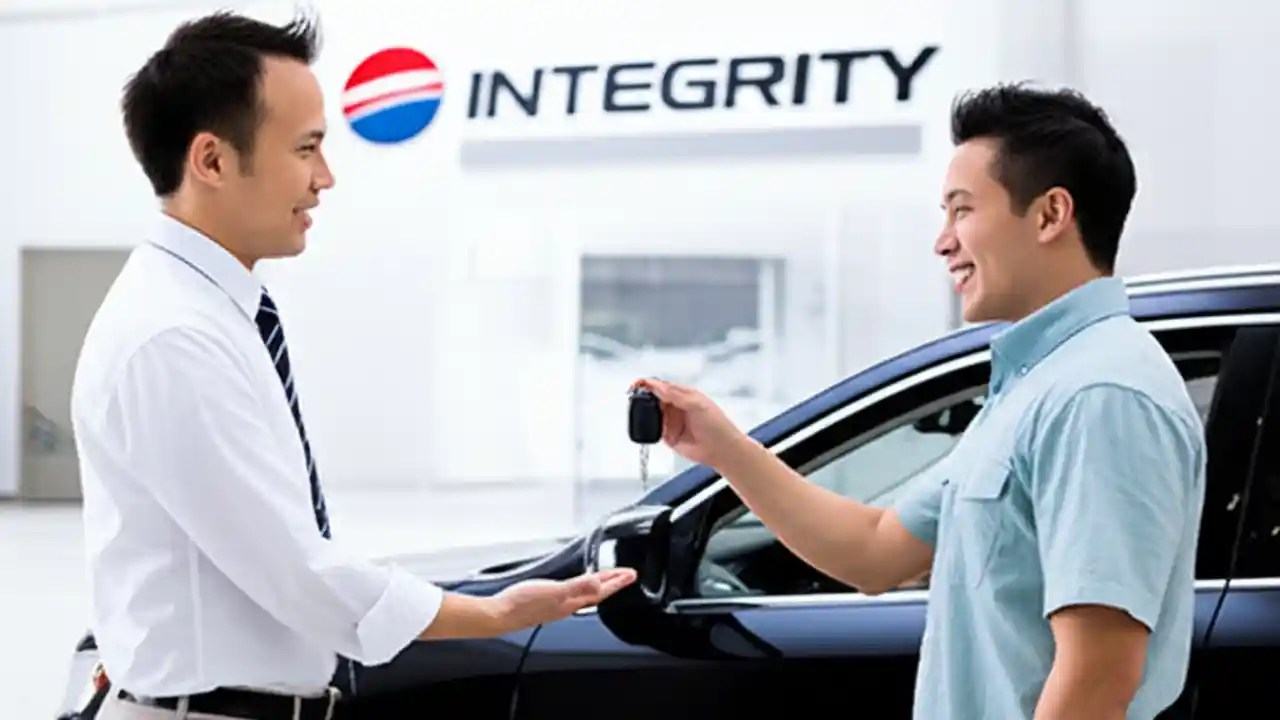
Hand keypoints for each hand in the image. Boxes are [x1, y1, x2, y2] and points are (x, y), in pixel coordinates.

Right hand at [491, 568, 636, 631]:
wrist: (500, 616)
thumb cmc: (522, 604)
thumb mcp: (554, 591)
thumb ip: (577, 587)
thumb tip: (599, 583)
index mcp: (571, 602)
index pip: (601, 591)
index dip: (617, 582)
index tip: (631, 574)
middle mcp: (567, 605)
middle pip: (597, 594)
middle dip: (613, 583)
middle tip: (627, 575)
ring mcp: (556, 605)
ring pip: (585, 595)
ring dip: (598, 586)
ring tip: (607, 579)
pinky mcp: (546, 603)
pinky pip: (571, 595)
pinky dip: (580, 588)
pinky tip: (574, 585)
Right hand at [632, 378, 756, 469]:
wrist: (721, 450)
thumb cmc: (716, 425)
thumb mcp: (696, 404)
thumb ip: (675, 395)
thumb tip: (657, 385)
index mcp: (684, 394)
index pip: (663, 386)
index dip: (650, 384)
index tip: (638, 384)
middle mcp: (676, 407)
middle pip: (654, 398)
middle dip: (644, 397)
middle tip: (635, 397)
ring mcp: (672, 421)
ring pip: (652, 413)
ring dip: (645, 412)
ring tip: (639, 411)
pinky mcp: (668, 436)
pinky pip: (654, 429)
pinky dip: (648, 427)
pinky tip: (646, 425)